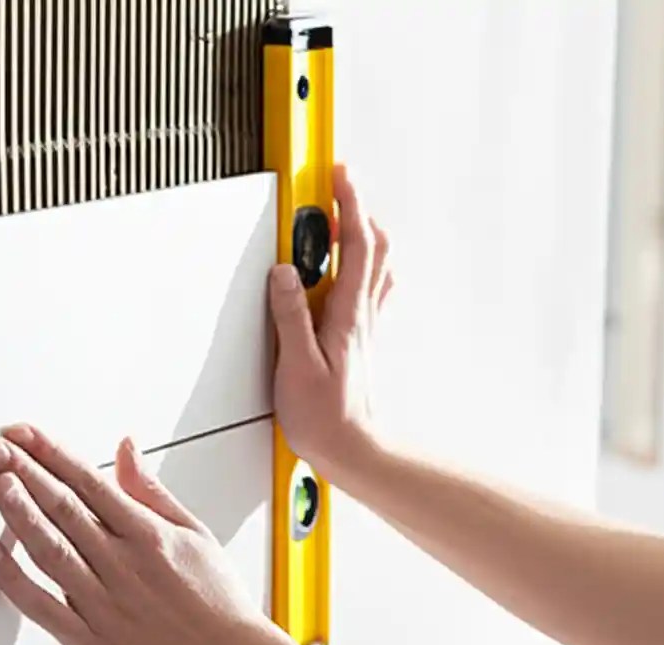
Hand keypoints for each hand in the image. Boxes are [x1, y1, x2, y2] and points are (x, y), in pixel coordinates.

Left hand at [0, 425, 302, 644]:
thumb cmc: (218, 602)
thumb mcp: (195, 532)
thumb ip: (152, 491)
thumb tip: (125, 450)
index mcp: (150, 535)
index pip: (90, 483)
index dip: (53, 454)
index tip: (27, 435)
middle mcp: (124, 565)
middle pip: (64, 509)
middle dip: (26, 472)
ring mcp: (105, 603)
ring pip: (50, 550)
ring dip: (18, 513)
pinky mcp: (91, 642)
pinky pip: (42, 606)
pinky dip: (13, 580)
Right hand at [270, 164, 393, 470]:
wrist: (354, 451)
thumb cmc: (327, 419)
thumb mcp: (296, 366)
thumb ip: (289, 316)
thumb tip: (284, 273)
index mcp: (348, 315)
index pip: (358, 244)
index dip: (350, 203)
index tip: (338, 174)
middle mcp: (363, 315)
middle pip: (377, 246)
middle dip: (359, 208)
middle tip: (337, 188)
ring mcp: (366, 326)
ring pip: (379, 265)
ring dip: (365, 234)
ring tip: (341, 219)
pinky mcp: (360, 339)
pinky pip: (372, 289)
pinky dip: (363, 265)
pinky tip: (345, 270)